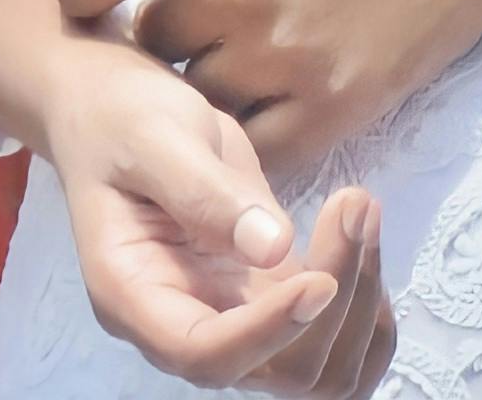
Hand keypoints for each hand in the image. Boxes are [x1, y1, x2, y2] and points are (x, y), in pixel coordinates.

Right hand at [39, 33, 396, 394]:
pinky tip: (364, 242)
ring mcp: (227, 317)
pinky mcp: (262, 296)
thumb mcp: (154, 137)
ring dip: (359, 306)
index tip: (320, 278)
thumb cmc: (123, 116)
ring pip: (313, 368)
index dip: (268, 331)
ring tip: (363, 211)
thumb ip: (205, 193)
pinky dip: (365, 310)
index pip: (206, 355)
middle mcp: (183, 325)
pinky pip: (327, 341)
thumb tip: (274, 247)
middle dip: (333, 302)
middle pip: (276, 371)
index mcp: (136, 298)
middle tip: (355, 203)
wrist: (116, 109)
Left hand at [49, 0, 481, 174]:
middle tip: (216, 23)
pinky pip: (254, 146)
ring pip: (198, 102)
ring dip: (218, 88)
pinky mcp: (326, 107)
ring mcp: (275, 53)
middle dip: (175, 39)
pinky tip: (287, 97)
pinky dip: (258, 134)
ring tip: (265, 56)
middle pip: (151, 45)